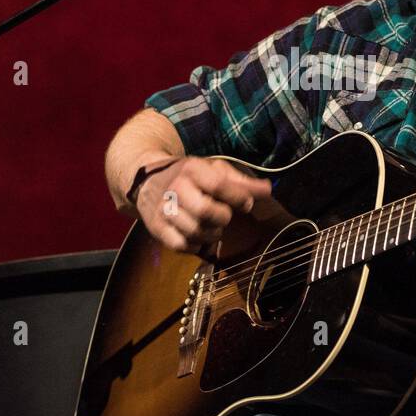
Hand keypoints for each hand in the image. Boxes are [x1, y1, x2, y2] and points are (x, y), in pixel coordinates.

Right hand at [136, 156, 271, 254]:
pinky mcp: (157, 228)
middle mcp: (176, 188)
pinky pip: (182, 245)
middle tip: (223, 215)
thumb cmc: (190, 177)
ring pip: (195, 231)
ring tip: (212, 225)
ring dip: (211, 233)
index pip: (219, 185)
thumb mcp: (214, 171)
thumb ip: (242, 182)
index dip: (238, 198)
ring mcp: (164, 210)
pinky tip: (198, 236)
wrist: (147, 181)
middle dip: (222, 217)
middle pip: (206, 211)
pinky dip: (195, 245)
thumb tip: (268, 190)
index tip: (246, 204)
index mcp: (192, 170)